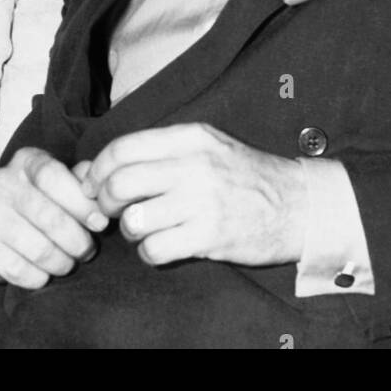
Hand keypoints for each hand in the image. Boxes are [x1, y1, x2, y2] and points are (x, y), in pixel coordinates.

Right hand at [0, 147, 108, 289]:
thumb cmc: (37, 198)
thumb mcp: (57, 181)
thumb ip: (80, 182)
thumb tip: (100, 189)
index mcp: (27, 161)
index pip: (53, 176)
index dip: (81, 203)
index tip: (100, 223)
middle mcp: (3, 182)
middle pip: (49, 217)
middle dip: (77, 241)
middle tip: (87, 251)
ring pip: (37, 248)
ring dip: (61, 262)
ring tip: (68, 263)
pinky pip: (17, 270)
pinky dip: (38, 278)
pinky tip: (44, 274)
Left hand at [81, 124, 309, 268]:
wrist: (297, 204)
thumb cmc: (243, 176)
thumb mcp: (205, 148)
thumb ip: (156, 154)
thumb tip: (93, 169)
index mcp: (190, 137)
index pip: (124, 148)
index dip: (97, 170)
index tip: (92, 185)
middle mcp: (194, 165)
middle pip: (121, 182)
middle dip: (103, 202)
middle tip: (107, 211)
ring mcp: (203, 200)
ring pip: (135, 218)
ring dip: (129, 229)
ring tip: (141, 228)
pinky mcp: (210, 235)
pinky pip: (156, 249)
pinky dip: (149, 253)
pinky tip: (160, 247)